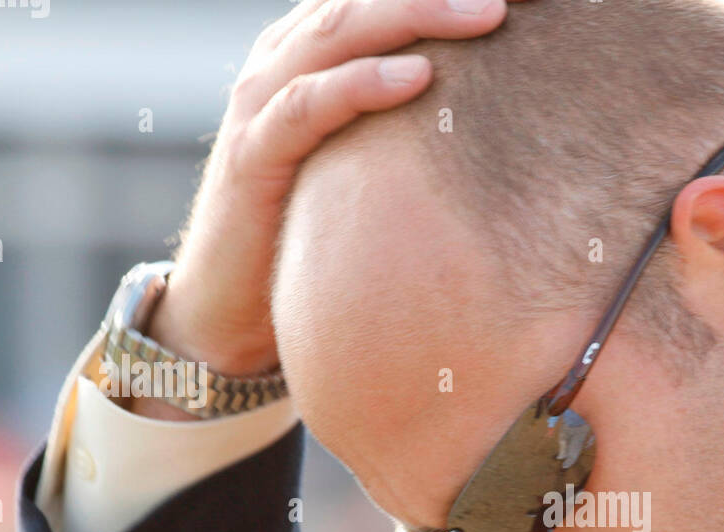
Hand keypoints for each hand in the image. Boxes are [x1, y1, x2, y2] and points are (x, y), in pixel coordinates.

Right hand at [146, 0, 525, 379]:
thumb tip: (494, 128)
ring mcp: (261, 106)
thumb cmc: (310, 239)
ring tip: (486, 12)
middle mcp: (284, 65)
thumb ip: (408, 133)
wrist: (228, 310)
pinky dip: (362, 84)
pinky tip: (419, 77)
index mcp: (314, 58)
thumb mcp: (366, 169)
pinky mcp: (252, 157)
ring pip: (339, 33)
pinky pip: (306, 105)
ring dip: (415, 15)